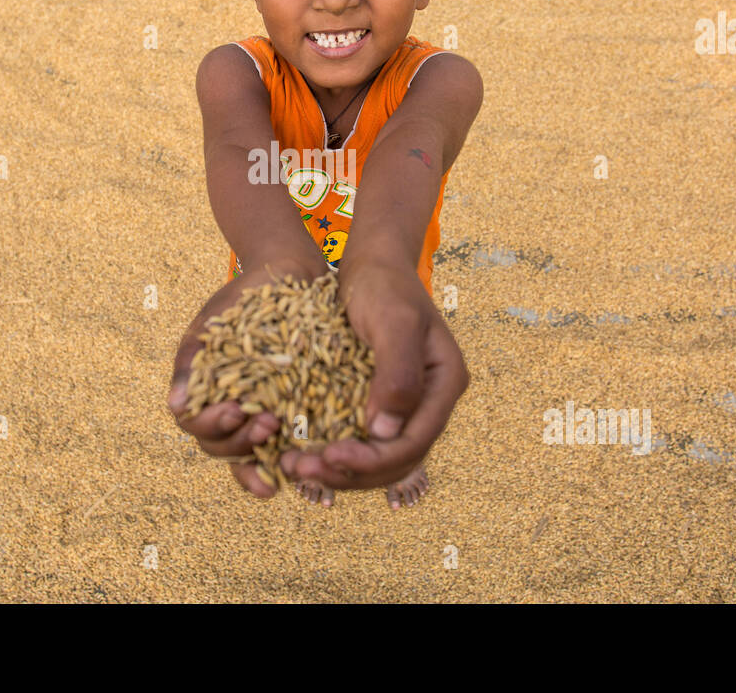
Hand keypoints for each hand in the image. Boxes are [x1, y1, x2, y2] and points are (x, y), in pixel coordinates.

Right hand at [168, 252, 330, 497]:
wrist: (286, 272)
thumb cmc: (242, 297)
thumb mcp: (213, 323)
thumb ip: (193, 361)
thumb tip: (176, 403)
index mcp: (203, 389)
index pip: (195, 424)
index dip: (212, 425)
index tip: (235, 410)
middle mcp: (228, 407)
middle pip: (220, 447)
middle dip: (240, 442)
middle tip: (268, 424)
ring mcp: (258, 412)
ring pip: (248, 453)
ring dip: (260, 455)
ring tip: (280, 430)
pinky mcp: (291, 410)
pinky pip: (283, 444)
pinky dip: (284, 458)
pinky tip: (298, 460)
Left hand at [281, 259, 468, 488]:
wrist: (370, 261)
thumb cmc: (384, 284)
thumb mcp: (393, 322)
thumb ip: (397, 375)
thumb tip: (384, 432)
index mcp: (444, 384)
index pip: (413, 442)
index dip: (373, 461)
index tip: (330, 459)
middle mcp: (428, 402)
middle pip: (395, 460)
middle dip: (349, 473)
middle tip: (300, 471)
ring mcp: (403, 404)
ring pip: (374, 458)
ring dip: (335, 470)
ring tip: (291, 468)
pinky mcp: (375, 401)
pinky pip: (356, 440)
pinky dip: (328, 452)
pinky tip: (294, 453)